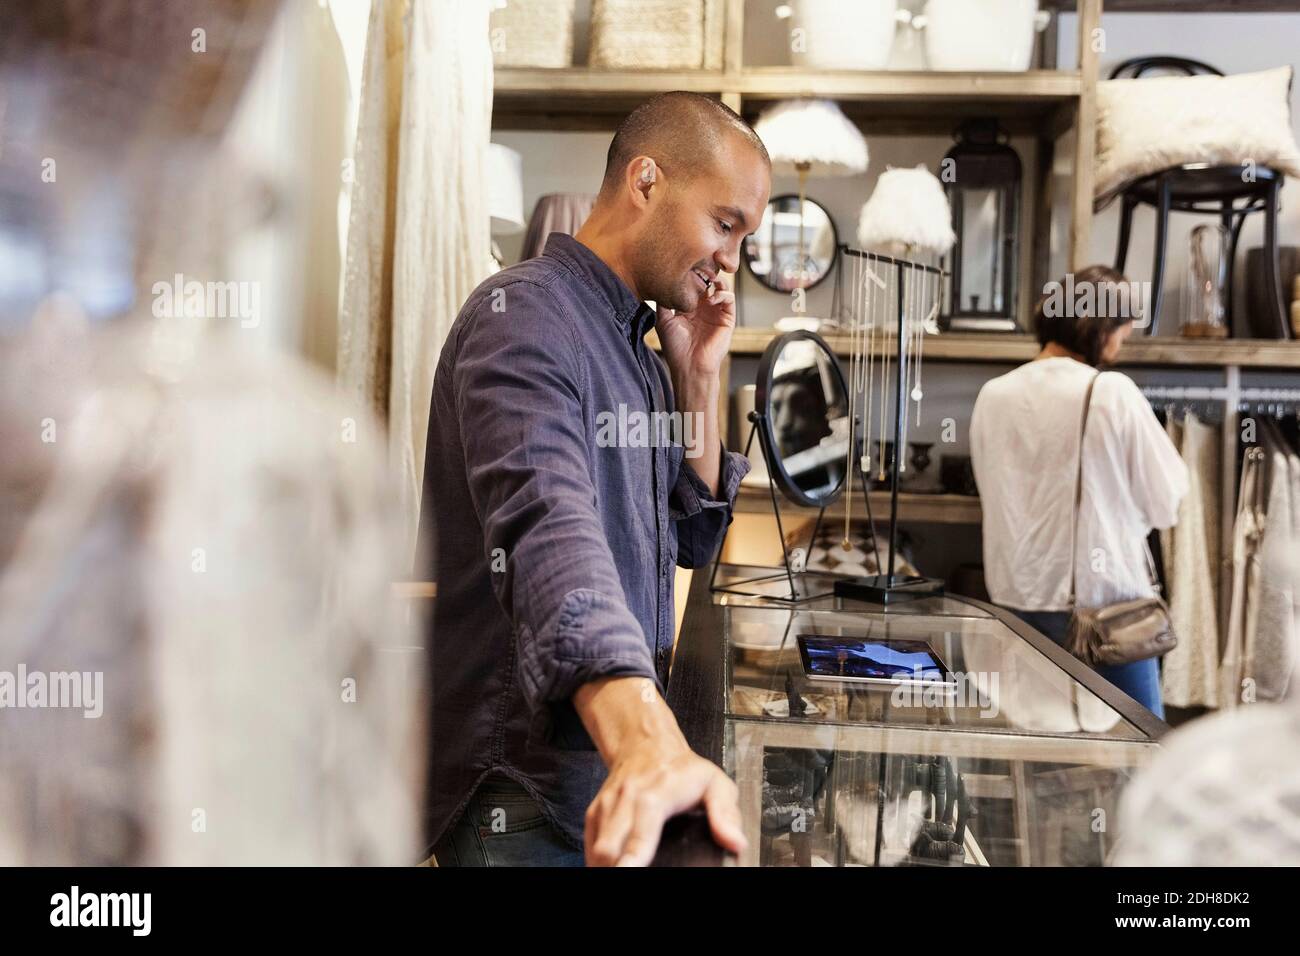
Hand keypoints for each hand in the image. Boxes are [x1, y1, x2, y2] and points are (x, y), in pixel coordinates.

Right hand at [584, 738, 746, 866]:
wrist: (647, 743)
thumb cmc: (682, 769)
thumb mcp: (715, 783)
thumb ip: (726, 814)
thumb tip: (735, 842)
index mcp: (657, 794)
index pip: (641, 832)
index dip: (633, 857)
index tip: (631, 871)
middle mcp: (626, 799)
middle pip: (610, 848)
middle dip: (616, 869)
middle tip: (629, 879)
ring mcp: (607, 806)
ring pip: (596, 850)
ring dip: (605, 867)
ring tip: (623, 873)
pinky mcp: (595, 813)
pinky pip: (589, 845)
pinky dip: (598, 861)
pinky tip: (611, 867)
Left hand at [655, 272, 735, 381]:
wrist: (690, 366)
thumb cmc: (676, 349)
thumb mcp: (664, 321)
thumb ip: (663, 302)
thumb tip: (660, 283)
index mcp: (689, 308)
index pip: (693, 285)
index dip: (691, 275)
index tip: (685, 268)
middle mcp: (703, 308)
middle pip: (708, 282)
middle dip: (704, 273)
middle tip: (698, 268)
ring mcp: (716, 312)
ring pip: (721, 287)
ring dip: (715, 281)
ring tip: (707, 282)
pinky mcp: (727, 319)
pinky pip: (729, 299)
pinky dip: (722, 294)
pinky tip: (710, 300)